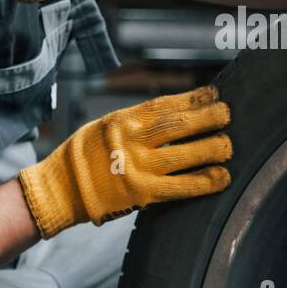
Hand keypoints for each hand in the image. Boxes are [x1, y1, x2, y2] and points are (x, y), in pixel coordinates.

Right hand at [18, 85, 232, 238]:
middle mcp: (130, 141)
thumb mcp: (103, 127)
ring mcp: (136, 168)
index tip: (214, 93)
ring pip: (184, 155)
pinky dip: (203, 182)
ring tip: (228, 145)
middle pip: (178, 125)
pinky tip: (222, 178)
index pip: (164, 104)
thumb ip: (134, 122)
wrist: (58, 190)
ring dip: (211, 149)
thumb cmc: (82, 158)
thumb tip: (172, 113)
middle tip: (228, 114)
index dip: (192, 98)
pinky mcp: (141, 194)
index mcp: (121, 120)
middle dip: (207, 118)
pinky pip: (180, 186)